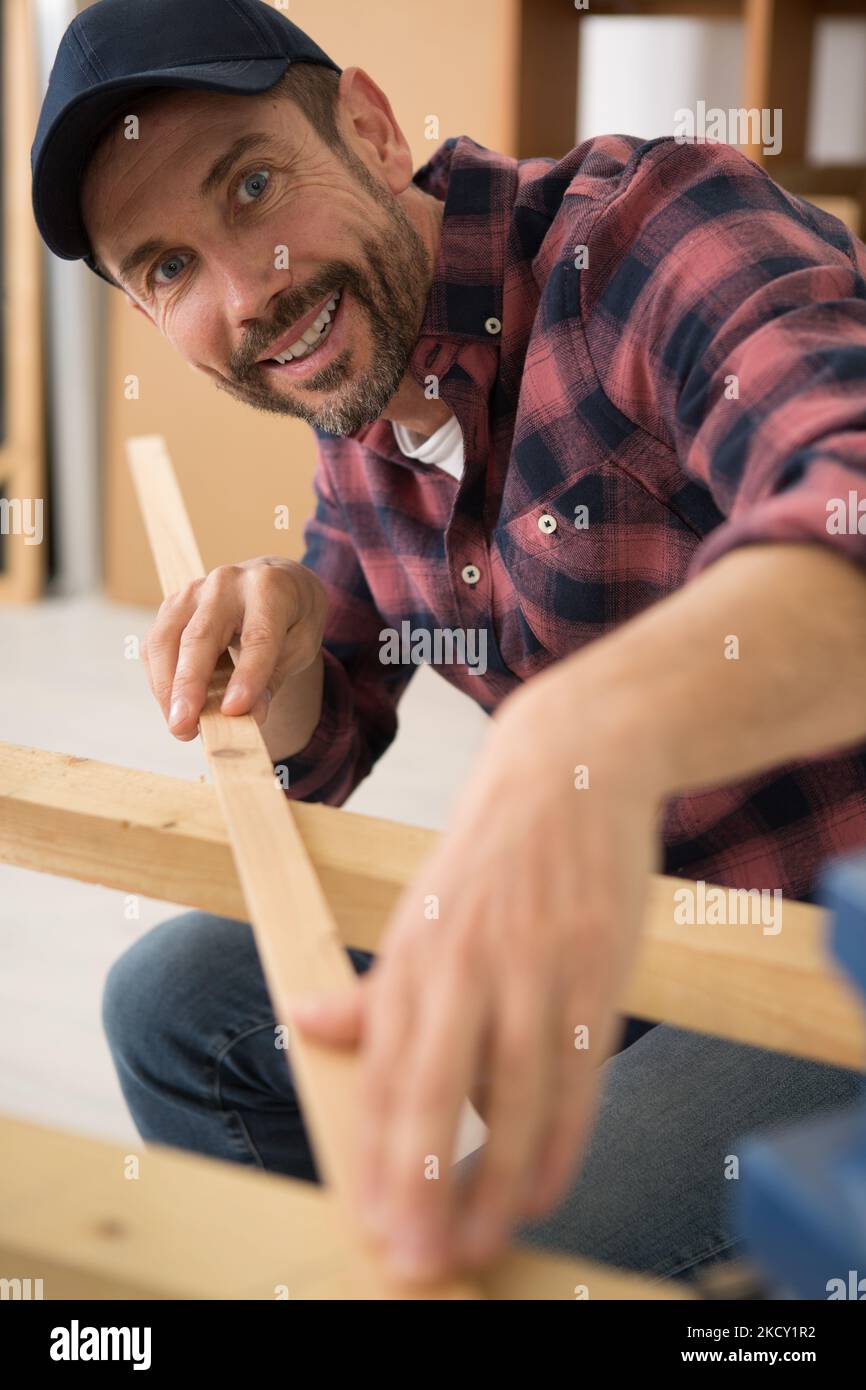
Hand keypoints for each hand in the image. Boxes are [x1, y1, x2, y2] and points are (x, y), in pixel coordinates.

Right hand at [141, 556, 327, 738]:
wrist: (276, 582)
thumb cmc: (290, 618)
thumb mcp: (301, 646)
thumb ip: (274, 679)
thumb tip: (249, 716)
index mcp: (269, 588)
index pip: (257, 636)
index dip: (246, 676)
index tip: (234, 711)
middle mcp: (226, 583)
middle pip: (200, 635)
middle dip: (189, 685)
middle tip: (184, 727)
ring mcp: (193, 592)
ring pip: (166, 639)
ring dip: (166, 688)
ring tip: (179, 726)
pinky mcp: (172, 607)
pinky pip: (155, 645)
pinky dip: (160, 680)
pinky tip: (172, 707)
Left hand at [289, 661, 662, 1282]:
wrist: (571, 766)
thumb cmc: (494, 851)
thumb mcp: (422, 908)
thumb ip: (377, 984)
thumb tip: (308, 1028)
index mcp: (414, 950)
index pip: (384, 1066)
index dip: (377, 1150)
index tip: (369, 1221)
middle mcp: (463, 962)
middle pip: (433, 1087)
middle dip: (420, 1180)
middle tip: (414, 1258)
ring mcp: (532, 964)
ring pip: (512, 1094)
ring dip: (495, 1180)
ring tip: (477, 1242)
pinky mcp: (594, 966)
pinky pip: (578, 1073)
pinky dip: (562, 1139)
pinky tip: (544, 1187)